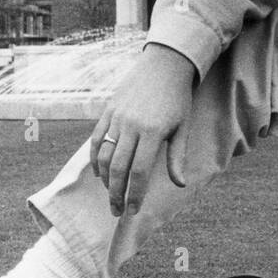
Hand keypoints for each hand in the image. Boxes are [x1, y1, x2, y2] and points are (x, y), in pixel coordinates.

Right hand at [90, 44, 197, 217]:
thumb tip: (180, 184)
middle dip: (117, 194)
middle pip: (118, 169)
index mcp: (153, 133)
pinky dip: (95, 159)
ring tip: (111, 194)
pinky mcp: (108, 111)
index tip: (133, 211)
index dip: (135, 194)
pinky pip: (96, 139)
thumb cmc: (177, 99)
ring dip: (105, 180)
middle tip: (117, 211)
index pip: (140, 172)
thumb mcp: (182, 128)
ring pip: (104, 156)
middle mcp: (132, 126)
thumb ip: (177, 157)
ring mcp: (117, 118)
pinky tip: (100, 174)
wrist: (164, 66)